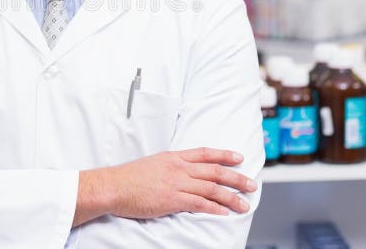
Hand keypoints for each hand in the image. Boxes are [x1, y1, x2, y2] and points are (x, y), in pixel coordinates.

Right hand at [74, 148, 255, 225]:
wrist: (114, 186)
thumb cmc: (128, 178)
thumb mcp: (152, 164)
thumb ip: (169, 168)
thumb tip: (182, 175)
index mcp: (173, 157)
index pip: (204, 153)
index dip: (224, 154)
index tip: (239, 157)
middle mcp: (178, 167)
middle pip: (214, 170)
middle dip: (236, 177)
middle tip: (252, 184)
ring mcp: (176, 183)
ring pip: (212, 188)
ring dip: (231, 196)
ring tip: (245, 203)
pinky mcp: (173, 199)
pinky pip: (200, 203)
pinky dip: (215, 207)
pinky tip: (225, 212)